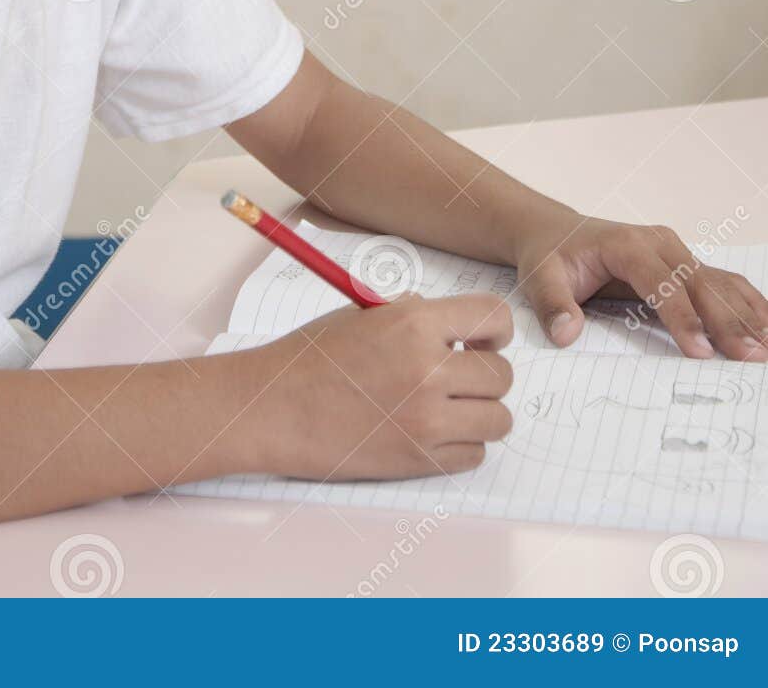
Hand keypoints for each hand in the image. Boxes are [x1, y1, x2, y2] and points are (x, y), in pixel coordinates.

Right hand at [256, 292, 513, 481]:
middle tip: (456, 375)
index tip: (482, 340)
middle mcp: (428, 370)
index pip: (495, 318)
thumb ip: (416, 315)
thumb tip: (456, 326)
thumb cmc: (312, 358)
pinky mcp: (420, 460)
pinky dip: (461, 445)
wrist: (274, 409)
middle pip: (502, 374)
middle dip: (484, 374)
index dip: (494, 330)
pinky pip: (474, 454)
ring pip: (498, 419)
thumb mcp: (365, 315)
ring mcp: (427, 420)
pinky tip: (431, 432)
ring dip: (479, 412)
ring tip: (447, 406)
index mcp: (414, 323)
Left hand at [515, 210, 767, 360]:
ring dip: (747, 315)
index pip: (661, 284)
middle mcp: (660, 244)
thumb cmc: (550, 255)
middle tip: (752, 358)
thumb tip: (566, 334)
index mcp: (627, 245)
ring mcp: (677, 252)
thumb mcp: (538, 276)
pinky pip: (722, 283)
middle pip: (700, 284)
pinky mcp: (685, 265)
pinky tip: (766, 326)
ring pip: (720, 283)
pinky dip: (747, 304)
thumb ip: (552, 304)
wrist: (555, 231)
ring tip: (767, 348)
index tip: (701, 352)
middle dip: (728, 323)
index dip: (683, 318)